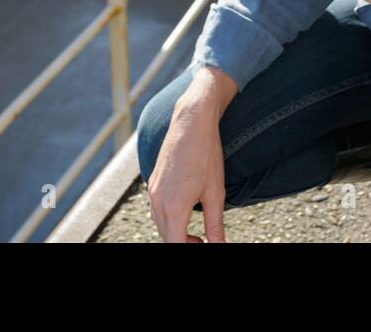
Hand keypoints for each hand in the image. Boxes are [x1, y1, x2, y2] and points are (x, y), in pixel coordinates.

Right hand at [146, 97, 227, 242]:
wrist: (191, 122)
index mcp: (174, 206)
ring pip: (159, 224)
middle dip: (183, 243)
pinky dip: (169, 219)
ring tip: (196, 234)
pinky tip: (183, 213)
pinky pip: (156, 209)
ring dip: (175, 233)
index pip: (175, 244)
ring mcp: (152, 190)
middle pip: (166, 237)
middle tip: (203, 242)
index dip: (190, 248)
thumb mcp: (215, 193)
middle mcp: (158, 200)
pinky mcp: (153, 181)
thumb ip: (215, 225)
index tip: (203, 245)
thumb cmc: (206, 155)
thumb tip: (218, 245)